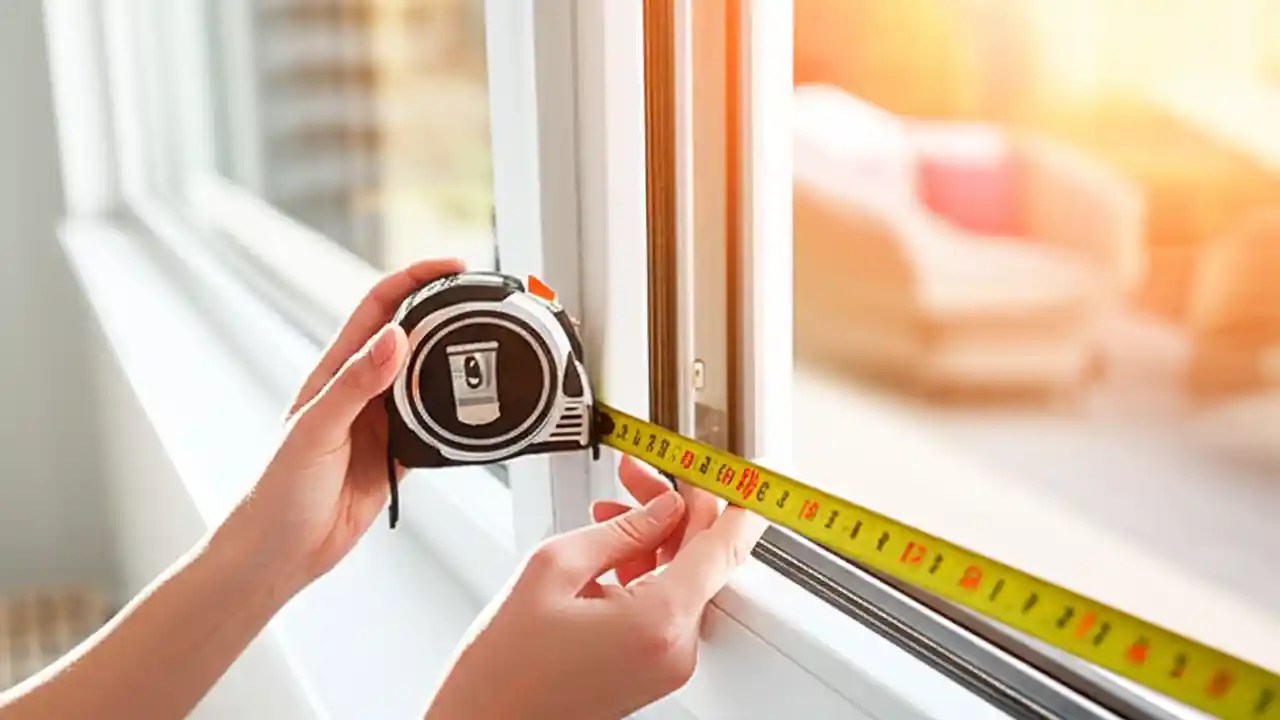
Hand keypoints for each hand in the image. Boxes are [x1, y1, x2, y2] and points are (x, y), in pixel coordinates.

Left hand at [221, 258, 463, 589]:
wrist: (280, 553)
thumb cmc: (277, 492)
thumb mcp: (316, 429)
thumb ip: (356, 383)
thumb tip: (396, 336)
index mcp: (335, 371)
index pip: (379, 306)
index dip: (415, 278)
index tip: (453, 268)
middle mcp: (360, 389)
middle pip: (412, 334)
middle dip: (446, 310)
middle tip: (484, 302)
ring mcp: (381, 422)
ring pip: (427, 378)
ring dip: (455, 362)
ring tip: (489, 350)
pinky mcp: (397, 456)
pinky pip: (435, 427)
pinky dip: (457, 417)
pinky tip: (475, 414)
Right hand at [425, 456, 766, 718]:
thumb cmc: (503, 664)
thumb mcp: (556, 568)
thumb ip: (623, 530)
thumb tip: (664, 506)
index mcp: (658, 621)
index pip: (722, 548)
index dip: (734, 502)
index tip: (741, 474)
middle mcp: (674, 649)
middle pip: (701, 557)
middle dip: (675, 509)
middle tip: (638, 474)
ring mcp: (667, 663)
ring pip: (683, 578)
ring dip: (656, 538)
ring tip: (607, 514)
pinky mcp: (653, 668)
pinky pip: (667, 605)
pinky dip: (647, 570)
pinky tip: (611, 550)